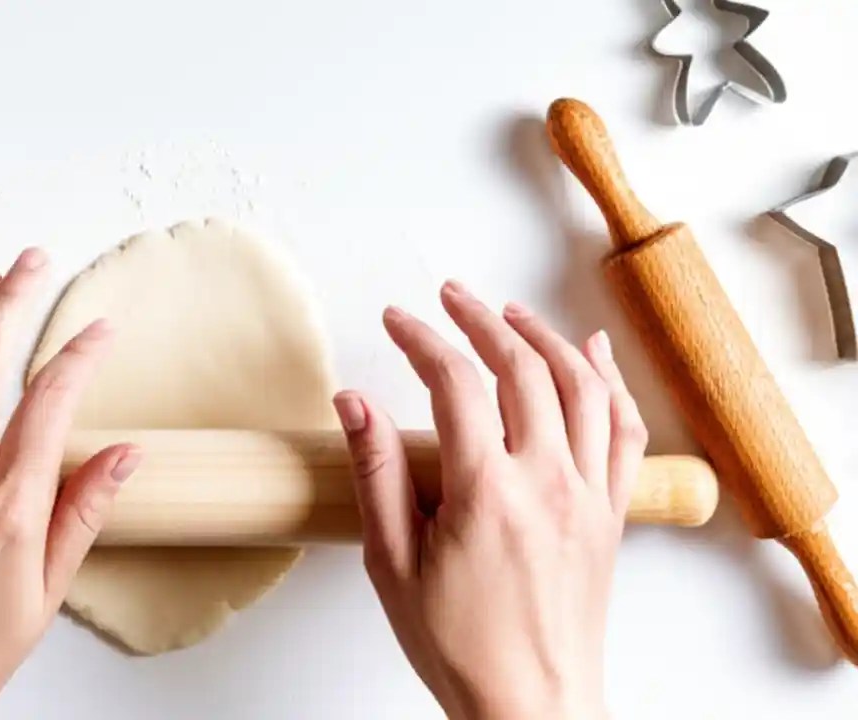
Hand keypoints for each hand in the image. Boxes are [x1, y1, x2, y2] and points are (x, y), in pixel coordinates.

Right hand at [333, 282, 645, 719]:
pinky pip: (625, 430)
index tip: (398, 322)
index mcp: (487, 494)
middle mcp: (548, 484)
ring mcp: (589, 496)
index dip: (422, 340)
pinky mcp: (613, 513)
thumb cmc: (461, 647)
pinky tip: (593, 354)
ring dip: (544, 337)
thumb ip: (376, 476)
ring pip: (581, 386)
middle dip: (480, 320)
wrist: (531, 705)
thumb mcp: (392, 565)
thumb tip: (355, 404)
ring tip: (508, 313)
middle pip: (522, 368)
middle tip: (448, 299)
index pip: (455, 383)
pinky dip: (610, 382)